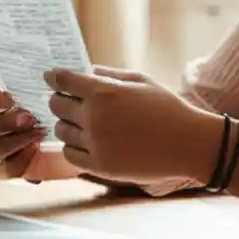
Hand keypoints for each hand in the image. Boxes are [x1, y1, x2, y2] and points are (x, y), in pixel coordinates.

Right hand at [0, 86, 79, 181]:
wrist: (75, 148)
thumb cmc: (63, 117)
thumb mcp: (62, 99)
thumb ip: (55, 86)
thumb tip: (62, 73)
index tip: (13, 99)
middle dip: (8, 122)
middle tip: (31, 119)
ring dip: (16, 141)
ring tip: (39, 136)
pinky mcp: (2, 170)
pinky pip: (2, 169)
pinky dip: (18, 162)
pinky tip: (34, 154)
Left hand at [46, 66, 219, 182]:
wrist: (187, 144)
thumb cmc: (167, 107)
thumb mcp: (141, 80)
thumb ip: (109, 75)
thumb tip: (87, 72)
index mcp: (104, 92)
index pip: (64, 81)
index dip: (54, 77)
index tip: (50, 76)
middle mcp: (94, 118)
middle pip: (56, 105)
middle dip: (60, 99)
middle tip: (68, 99)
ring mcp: (95, 144)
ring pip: (61, 130)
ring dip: (68, 123)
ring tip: (83, 122)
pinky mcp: (99, 166)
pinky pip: (70, 154)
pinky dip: (74, 146)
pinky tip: (87, 141)